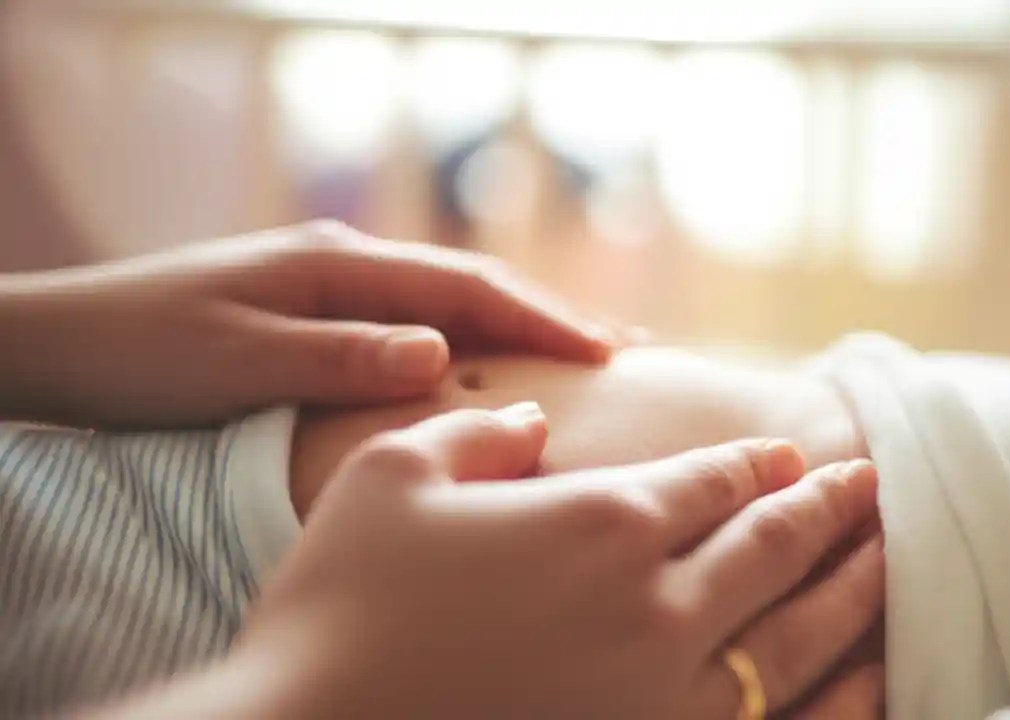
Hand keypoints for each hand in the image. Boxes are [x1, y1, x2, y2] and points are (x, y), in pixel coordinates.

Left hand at [0, 221, 622, 427]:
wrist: (57, 342)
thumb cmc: (140, 352)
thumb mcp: (237, 359)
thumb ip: (339, 356)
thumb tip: (440, 354)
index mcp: (336, 266)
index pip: (464, 288)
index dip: (541, 319)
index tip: (607, 353)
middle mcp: (344, 264)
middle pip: (470, 285)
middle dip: (548, 315)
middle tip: (624, 350)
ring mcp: (331, 285)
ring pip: (446, 302)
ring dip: (515, 327)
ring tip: (578, 356)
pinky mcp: (315, 312)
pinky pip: (413, 322)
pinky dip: (467, 341)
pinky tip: (488, 366)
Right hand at [226, 405, 884, 719]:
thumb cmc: (338, 604)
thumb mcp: (395, 476)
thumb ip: (479, 431)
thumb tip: (532, 425)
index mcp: (601, 520)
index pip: (711, 480)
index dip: (756, 464)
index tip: (788, 454)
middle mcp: (656, 605)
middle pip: (774, 547)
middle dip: (829, 511)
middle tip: (870, 488)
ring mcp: (664, 697)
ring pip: (794, 636)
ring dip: (851, 592)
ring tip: (888, 564)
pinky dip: (832, 701)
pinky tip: (865, 686)